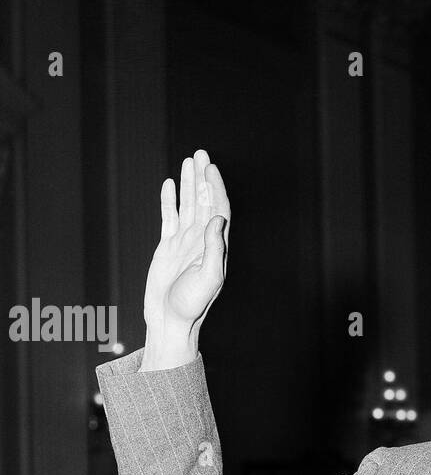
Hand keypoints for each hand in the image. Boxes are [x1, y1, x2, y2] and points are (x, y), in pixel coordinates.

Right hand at [141, 149, 229, 370]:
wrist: (170, 321)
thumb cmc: (192, 306)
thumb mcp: (208, 278)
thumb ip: (215, 249)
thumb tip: (218, 219)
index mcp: (216, 247)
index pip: (219, 209)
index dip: (216, 187)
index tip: (211, 168)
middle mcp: (202, 242)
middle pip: (204, 202)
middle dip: (203, 177)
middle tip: (200, 153)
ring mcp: (185, 244)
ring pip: (187, 206)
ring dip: (188, 184)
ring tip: (187, 161)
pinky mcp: (167, 248)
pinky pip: (169, 218)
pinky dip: (170, 201)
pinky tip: (170, 185)